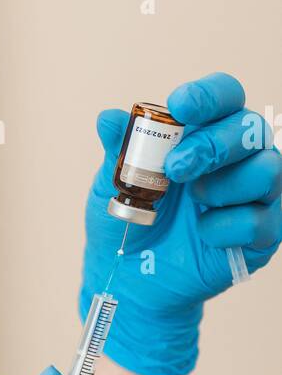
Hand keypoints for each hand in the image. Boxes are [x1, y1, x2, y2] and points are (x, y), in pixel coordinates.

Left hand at [79, 73, 281, 374]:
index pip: (225, 96)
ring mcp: (254, 196)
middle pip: (252, 128)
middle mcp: (235, 158)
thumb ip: (120, 149)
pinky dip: (225, 227)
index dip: (209, 95)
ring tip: (194, 203)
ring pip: (268, 170)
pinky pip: (260, 220)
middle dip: (214, 145)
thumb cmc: (126, 220)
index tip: (180, 107)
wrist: (128, 279)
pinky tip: (202, 235)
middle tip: (174, 169)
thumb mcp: (115, 183)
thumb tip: (108, 118)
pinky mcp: (262, 234)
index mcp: (203, 132)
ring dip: (225, 185)